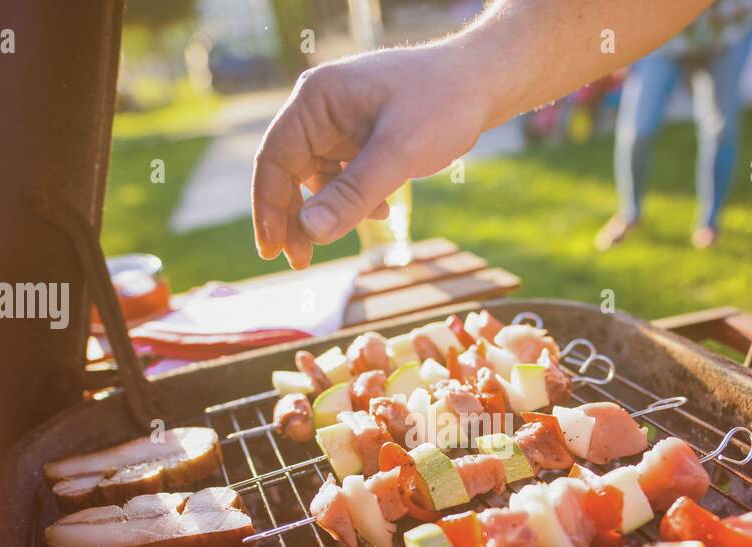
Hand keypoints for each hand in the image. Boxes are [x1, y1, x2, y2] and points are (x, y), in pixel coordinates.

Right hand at [251, 44, 490, 268]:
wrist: (483, 82)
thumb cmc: (443, 104)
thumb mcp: (398, 154)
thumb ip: (353, 194)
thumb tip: (309, 232)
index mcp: (316, 99)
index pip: (274, 160)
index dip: (269, 209)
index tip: (272, 252)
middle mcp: (320, 108)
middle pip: (289, 172)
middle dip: (297, 217)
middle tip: (302, 260)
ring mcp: (339, 121)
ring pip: (317, 177)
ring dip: (332, 209)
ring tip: (369, 223)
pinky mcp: (360, 134)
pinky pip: (343, 174)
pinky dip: (355, 198)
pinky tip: (383, 210)